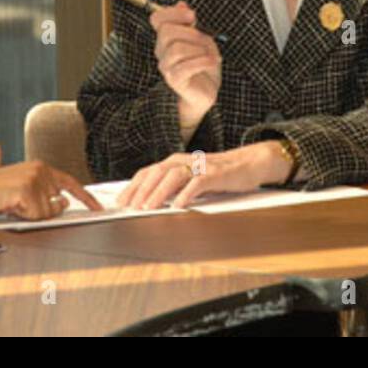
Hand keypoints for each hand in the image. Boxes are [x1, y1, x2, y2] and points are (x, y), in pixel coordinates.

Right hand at [0, 161, 102, 219]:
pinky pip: (35, 214)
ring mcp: (36, 179)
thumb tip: (62, 204)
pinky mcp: (28, 190)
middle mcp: (42, 170)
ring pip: (46, 212)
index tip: (98, 208)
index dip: (85, 197)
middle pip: (57, 204)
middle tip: (18, 205)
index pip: (70, 183)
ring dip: (30, 214)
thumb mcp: (23, 190)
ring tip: (12, 203)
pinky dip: (24, 215)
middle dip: (42, 212)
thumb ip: (45, 194)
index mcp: (41, 167)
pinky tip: (11, 205)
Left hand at [116, 143, 289, 210]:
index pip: (148, 172)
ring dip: (159, 192)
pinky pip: (197, 183)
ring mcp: (199, 166)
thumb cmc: (216, 174)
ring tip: (148, 207)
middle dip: (141, 190)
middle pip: (157, 173)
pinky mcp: (214, 174)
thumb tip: (148, 201)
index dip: (133, 186)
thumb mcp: (189, 179)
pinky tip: (177, 206)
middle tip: (130, 207)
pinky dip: (186, 194)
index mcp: (174, 161)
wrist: (246, 164)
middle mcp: (184, 160)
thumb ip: (171, 186)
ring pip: (173, 176)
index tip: (121, 201)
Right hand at [150, 1, 220, 121]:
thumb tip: (181, 4)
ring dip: (199, 49)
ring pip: (177, 49)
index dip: (173, 13)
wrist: (206, 91)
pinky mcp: (175, 80)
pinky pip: (186, 66)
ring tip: (210, 55)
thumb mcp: (201, 39)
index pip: (157, 19)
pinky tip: (213, 61)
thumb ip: (190, 23)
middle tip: (205, 40)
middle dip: (191, 33)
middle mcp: (162, 51)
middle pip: (167, 32)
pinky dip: (203, 61)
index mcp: (166, 38)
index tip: (192, 16)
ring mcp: (166, 67)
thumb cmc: (203, 65)